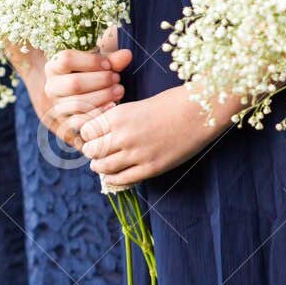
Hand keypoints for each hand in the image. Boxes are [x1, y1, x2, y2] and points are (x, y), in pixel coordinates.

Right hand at [41, 47, 130, 146]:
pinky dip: (99, 114)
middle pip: (74, 84)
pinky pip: (81, 122)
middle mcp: (51, 88)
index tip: (108, 65)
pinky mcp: (65, 125)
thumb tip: (127, 55)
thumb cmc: (90, 76)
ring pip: (78, 104)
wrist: (79, 98)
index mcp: (53, 67)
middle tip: (117, 79)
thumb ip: (112, 59)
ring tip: (119, 91)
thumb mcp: (98, 65)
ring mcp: (56, 108)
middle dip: (100, 81)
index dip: (91, 61)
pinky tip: (112, 107)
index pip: (66, 60)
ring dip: (102, 97)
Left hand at [75, 91, 218, 186]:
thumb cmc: (171, 104)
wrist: (200, 112)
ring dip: (100, 167)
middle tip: (97, 152)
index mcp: (118, 115)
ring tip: (103, 165)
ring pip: (102, 167)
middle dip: (92, 152)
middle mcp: (123, 135)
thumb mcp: (136, 105)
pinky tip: (114, 175)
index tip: (93, 137)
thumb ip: (117, 120)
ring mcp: (136, 154)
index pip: (86, 132)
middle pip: (91, 151)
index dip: (87, 136)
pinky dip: (113, 179)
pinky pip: (121, 180)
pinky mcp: (150, 168)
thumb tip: (99, 133)